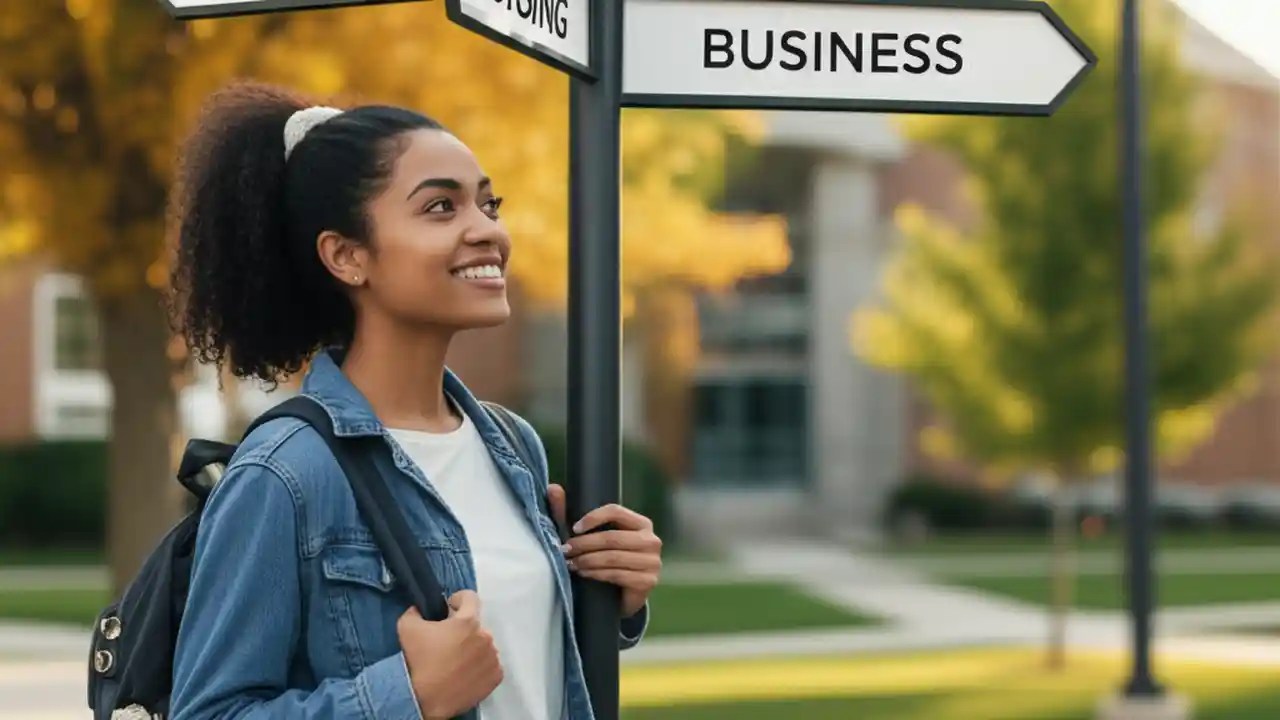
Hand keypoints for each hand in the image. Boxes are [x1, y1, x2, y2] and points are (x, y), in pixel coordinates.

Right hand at [398, 590, 501, 718]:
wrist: (424, 699)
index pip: (471, 598)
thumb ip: (415, 611)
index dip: (458, 600)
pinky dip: (480, 666)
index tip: (450, 609)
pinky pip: (490, 664)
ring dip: (472, 648)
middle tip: (446, 643)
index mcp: (468, 621)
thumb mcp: (407, 627)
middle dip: (462, 630)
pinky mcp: (495, 676)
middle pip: (476, 626)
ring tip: (455, 661)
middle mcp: (485, 637)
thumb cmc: (418, 661)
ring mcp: (493, 658)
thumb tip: (420, 609)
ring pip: (484, 646)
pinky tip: (464, 673)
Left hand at [548, 484, 662, 617]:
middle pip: (612, 537)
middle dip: (584, 544)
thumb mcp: (587, 537)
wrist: (619, 597)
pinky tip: (583, 573)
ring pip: (613, 557)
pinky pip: (618, 574)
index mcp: (641, 523)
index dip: (593, 517)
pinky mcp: (648, 581)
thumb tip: (552, 488)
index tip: (573, 528)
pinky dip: (596, 573)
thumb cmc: (604, 560)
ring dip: (587, 560)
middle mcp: (651, 540)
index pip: (616, 511)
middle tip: (564, 550)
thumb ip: (568, 513)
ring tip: (570, 563)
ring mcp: (653, 562)